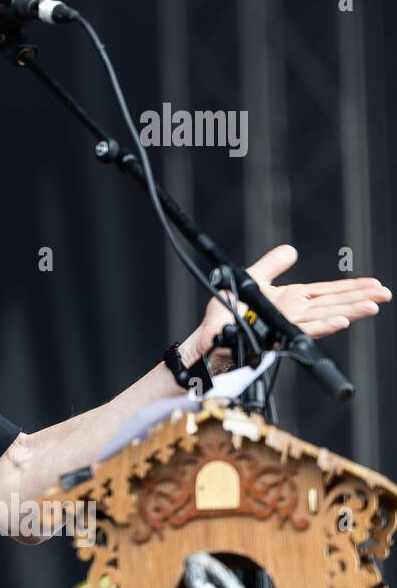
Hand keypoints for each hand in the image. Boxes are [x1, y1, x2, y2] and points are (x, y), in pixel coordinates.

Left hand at [181, 244, 390, 371]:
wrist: (208, 334)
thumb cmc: (225, 313)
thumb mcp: (251, 280)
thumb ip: (271, 266)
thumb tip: (292, 250)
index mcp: (292, 301)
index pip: (327, 292)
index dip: (351, 288)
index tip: (376, 284)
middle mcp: (293, 314)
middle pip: (332, 304)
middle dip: (359, 299)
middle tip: (385, 295)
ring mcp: (286, 326)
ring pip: (323, 318)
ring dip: (349, 313)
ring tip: (372, 307)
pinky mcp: (275, 337)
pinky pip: (302, 331)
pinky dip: (323, 326)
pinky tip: (341, 322)